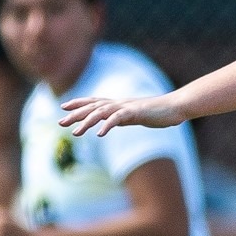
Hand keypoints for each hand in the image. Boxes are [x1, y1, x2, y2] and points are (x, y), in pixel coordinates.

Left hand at [61, 93, 184, 136]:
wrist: (175, 107)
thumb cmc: (158, 112)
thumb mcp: (136, 116)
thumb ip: (122, 118)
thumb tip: (111, 123)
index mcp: (118, 104)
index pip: (94, 101)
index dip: (78, 103)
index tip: (63, 107)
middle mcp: (119, 103)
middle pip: (92, 107)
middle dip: (75, 114)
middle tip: (59, 121)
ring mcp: (126, 107)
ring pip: (101, 112)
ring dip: (87, 122)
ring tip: (76, 133)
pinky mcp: (135, 112)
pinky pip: (118, 119)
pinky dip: (107, 125)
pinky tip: (100, 134)